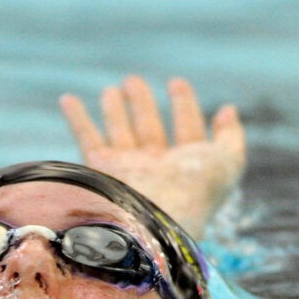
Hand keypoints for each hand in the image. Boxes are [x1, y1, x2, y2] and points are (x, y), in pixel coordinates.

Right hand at [59, 75, 245, 237]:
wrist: (156, 218)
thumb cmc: (195, 192)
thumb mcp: (226, 161)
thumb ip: (231, 136)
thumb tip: (228, 110)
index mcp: (185, 166)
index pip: (185, 130)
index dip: (183, 105)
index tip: (176, 82)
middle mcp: (155, 168)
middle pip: (148, 128)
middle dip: (142, 103)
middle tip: (133, 80)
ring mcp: (127, 169)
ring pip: (118, 131)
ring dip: (115, 110)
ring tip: (113, 89)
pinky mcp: (101, 170)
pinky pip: (86, 138)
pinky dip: (76, 119)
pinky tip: (68, 99)